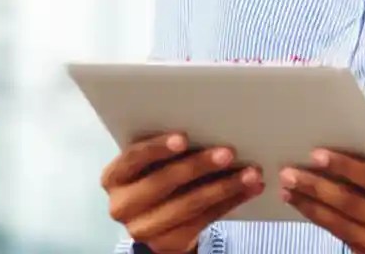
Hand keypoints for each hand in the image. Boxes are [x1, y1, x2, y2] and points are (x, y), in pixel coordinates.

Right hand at [101, 132, 263, 253]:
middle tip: (228, 153)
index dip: (158, 148)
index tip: (184, 138)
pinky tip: (248, 189)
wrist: (155, 221)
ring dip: (224, 187)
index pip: (133, 158)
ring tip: (250, 173)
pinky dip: (229, 202)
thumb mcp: (149, 164)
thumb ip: (165, 149)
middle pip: (163, 182)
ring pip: (188, 205)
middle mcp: (122, 205)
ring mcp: (143, 229)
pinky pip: (203, 220)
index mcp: (114, 177)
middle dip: (198, 166)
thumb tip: (206, 123)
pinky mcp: (167, 243)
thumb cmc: (155, 177)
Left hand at [279, 142, 364, 253]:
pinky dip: (327, 225)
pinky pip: (351, 244)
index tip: (317, 154)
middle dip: (319, 188)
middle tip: (289, 173)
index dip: (349, 168)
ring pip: (348, 229)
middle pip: (358, 207)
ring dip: (314, 209)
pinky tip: (309, 210)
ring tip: (290, 191)